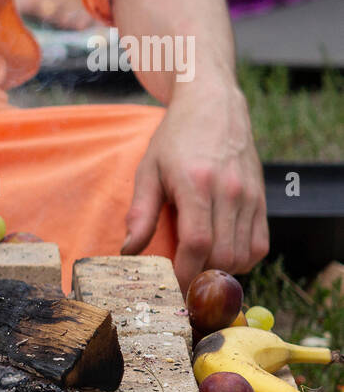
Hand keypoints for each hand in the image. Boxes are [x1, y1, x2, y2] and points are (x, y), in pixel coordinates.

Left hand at [121, 85, 268, 288]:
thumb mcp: (148, 170)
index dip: (184, 271)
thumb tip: (129, 251)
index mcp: (197, 184)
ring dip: (222, 271)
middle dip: (201, 276)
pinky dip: (242, 260)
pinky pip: (260, 245)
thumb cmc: (175, 138)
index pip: (197, 243)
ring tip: (199, 267)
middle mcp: (229, 191)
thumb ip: (141, 212)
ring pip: (244, 255)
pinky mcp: (262, 199)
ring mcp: (251, 196)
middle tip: (181, 280)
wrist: (214, 105)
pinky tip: (221, 255)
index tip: (170, 285)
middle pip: (223, 255)